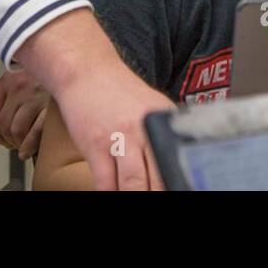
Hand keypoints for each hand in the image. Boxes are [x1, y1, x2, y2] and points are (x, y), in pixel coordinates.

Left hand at [0, 69, 49, 159]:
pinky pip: (34, 133)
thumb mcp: (25, 74)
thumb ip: (12, 93)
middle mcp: (19, 87)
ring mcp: (35, 96)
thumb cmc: (49, 69)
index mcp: (8, 79)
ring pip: (16, 131)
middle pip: (3, 125)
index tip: (1, 138)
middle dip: (8, 140)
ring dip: (19, 144)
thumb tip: (3, 121)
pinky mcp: (50, 106)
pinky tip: (29, 150)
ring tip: (24, 146)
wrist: (69, 61)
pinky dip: (29, 146)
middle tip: (15, 144)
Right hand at [18, 8, 172, 189]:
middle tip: (156, 196)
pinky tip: (112, 191)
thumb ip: (163, 134)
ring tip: (135, 196)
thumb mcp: (151, 108)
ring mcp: (121, 137)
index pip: (179, 161)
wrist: (87, 72)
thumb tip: (176, 164)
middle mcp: (146, 129)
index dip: (178, 181)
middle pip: (160, 178)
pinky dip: (109, 193)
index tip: (176, 186)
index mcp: (165, 122)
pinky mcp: (96, 145)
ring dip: (135, 195)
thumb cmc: (119, 94)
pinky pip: (105, 183)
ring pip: (134, 184)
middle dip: (157, 192)